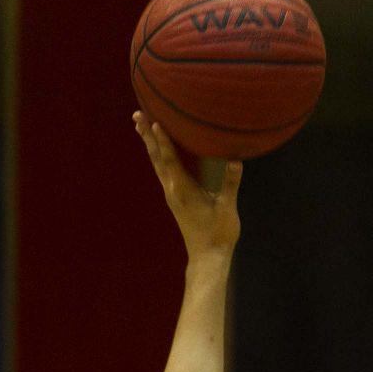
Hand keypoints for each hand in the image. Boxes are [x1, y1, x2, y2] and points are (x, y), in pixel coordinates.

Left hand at [134, 110, 241, 258]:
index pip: (170, 160)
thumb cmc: (219, 234)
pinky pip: (163, 171)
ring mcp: (172, 194)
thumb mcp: (227, 208)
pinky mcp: (175, 199)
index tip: (154, 121)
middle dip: (147, 136)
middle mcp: (173, 190)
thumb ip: (230, 183)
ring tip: (141, 125)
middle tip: (137, 114)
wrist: (208, 257)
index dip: (163, 140)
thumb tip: (236, 160)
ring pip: (157, 164)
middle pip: (157, 158)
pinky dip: (159, 156)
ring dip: (150, 144)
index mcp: (183, 190)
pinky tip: (159, 151)